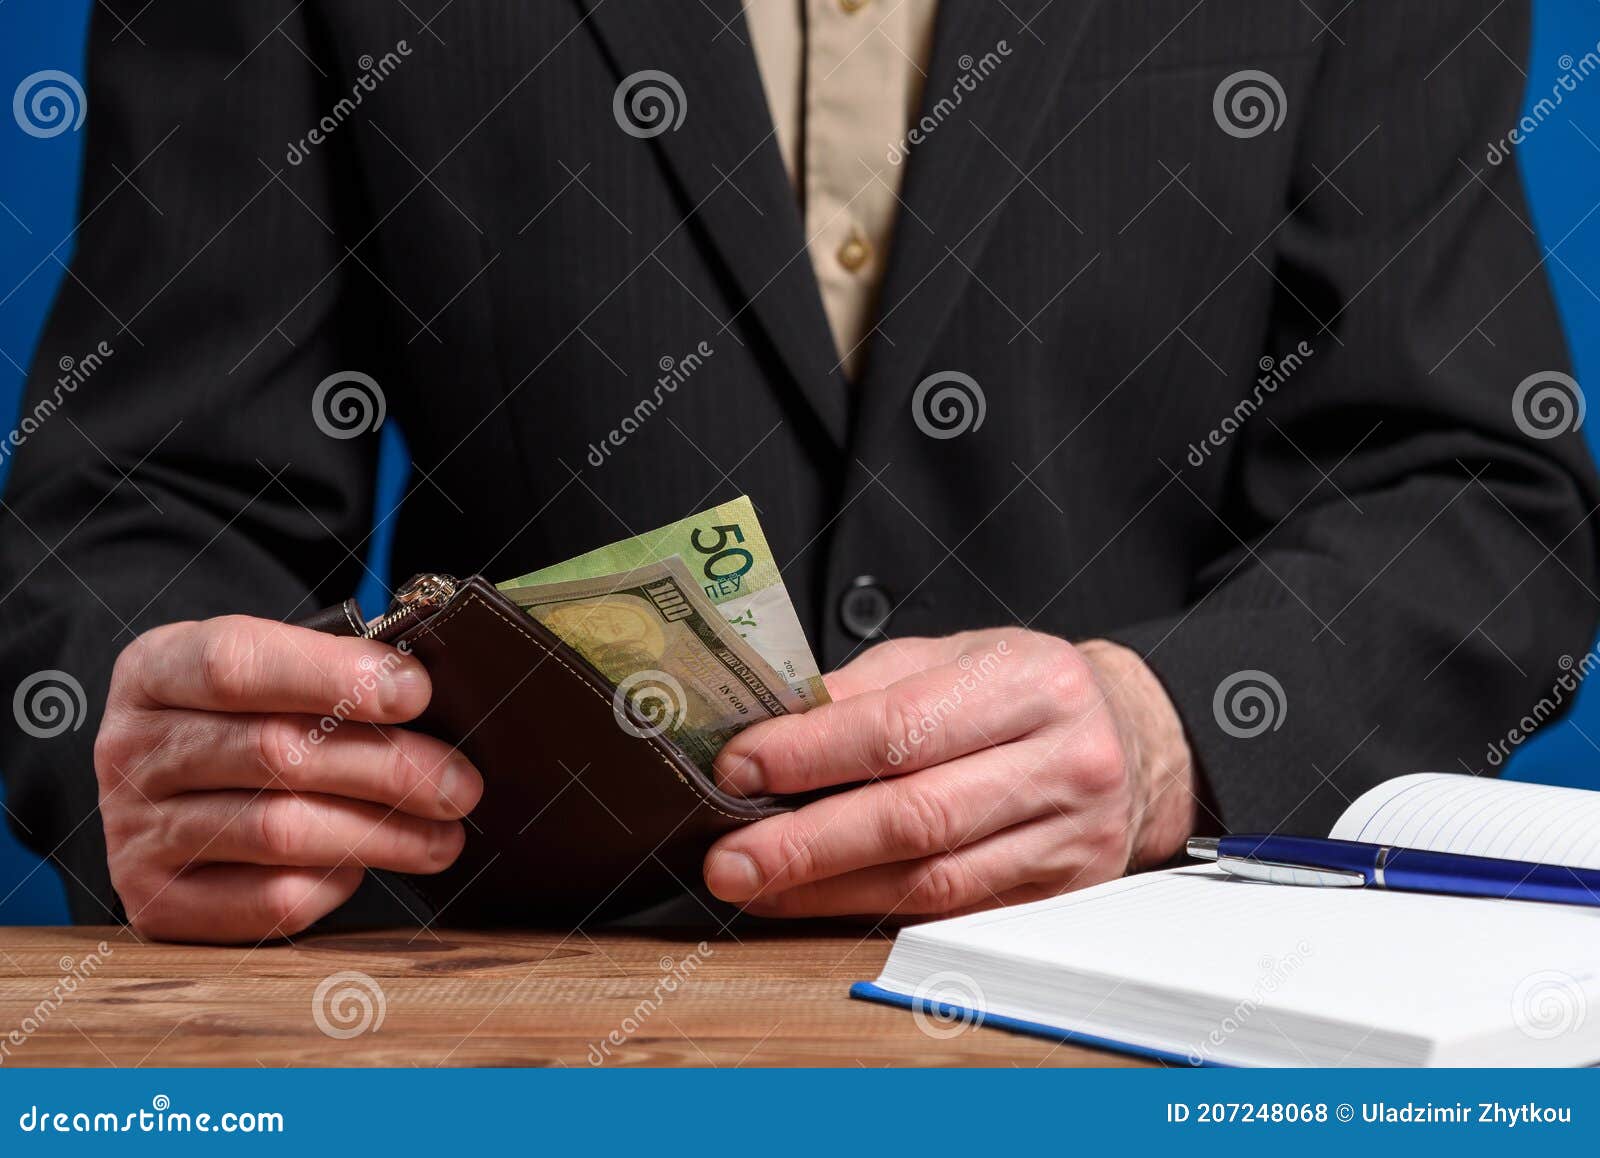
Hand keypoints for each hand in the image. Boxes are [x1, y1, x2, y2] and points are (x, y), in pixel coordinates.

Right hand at [94, 615, 482, 942]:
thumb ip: (330, 672)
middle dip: (387, 767)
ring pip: (280, 832)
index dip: (332, 675)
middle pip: (274, 752)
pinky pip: (267, 900)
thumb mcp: (268, 672)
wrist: (171, 794)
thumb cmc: (245, 719)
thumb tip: (422, 690)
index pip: (233, 663)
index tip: (416, 691)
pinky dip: (333, 884)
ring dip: (381, 834)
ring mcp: (135, 832)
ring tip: (444, 835)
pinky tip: (366, 869)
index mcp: (154, 670)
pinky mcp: (159, 904)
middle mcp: (131, 749)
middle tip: (460, 783)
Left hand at [702, 630, 1194, 918]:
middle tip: (731, 857)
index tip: (740, 766)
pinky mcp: (1063, 895)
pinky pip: (955, 914)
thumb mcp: (957, 655)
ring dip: (830, 889)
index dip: (812, 753)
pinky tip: (824, 900)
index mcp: (1033, 682)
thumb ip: (867, 686)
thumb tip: (772, 724)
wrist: (1132, 739)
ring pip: (933, 881)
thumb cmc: (1027, 690)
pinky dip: (878, 910)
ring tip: (760, 884)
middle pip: (917, 816)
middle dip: (808, 842)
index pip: (903, 726)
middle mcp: (1063, 762)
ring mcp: (1071, 838)